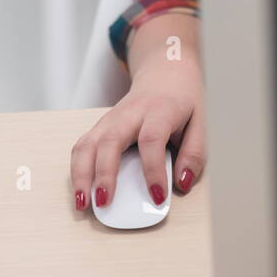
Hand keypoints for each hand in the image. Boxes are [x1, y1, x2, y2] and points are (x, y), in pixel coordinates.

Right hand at [70, 55, 204, 212]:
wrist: (164, 73)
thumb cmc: (181, 101)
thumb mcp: (200, 122)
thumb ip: (194, 154)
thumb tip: (182, 183)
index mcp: (160, 110)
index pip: (152, 139)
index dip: (153, 170)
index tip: (157, 197)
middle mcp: (130, 113)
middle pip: (110, 140)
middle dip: (104, 174)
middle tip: (104, 202)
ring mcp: (111, 118)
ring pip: (88, 143)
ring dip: (81, 175)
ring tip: (83, 203)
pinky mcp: (100, 126)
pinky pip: (82, 146)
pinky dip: (76, 169)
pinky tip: (80, 190)